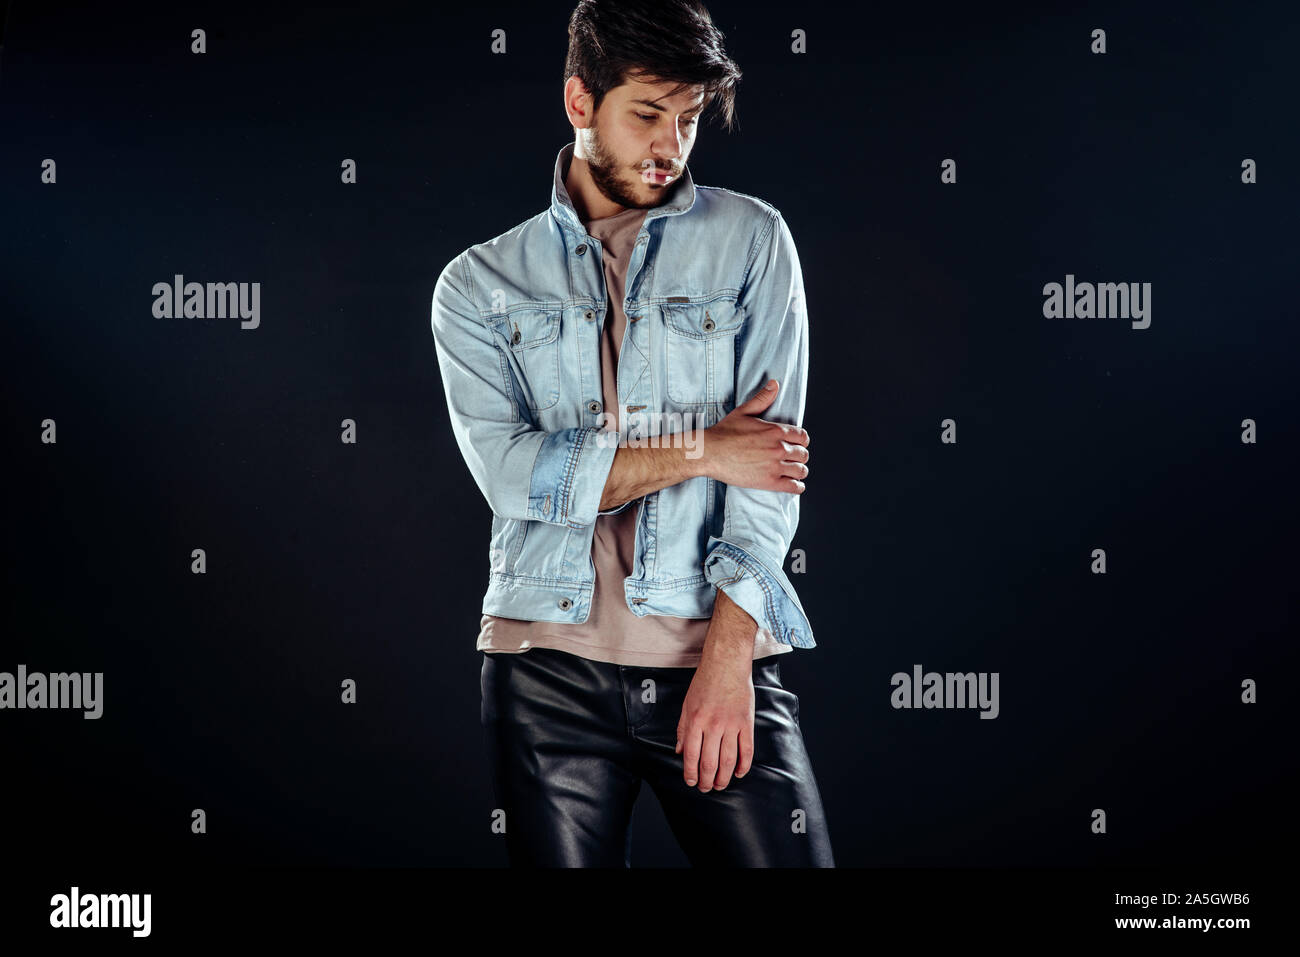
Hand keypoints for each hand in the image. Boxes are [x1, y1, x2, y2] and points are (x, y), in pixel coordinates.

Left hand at [675, 654, 754, 791]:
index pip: (691, 756)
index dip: (691, 773)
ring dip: (724, 777)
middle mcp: (713, 726)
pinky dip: (744, 765)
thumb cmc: (705, 683)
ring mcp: (732, 725)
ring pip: (729, 760)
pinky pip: (747, 749)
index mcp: (696, 721)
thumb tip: (680, 751)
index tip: (691, 782)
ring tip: (720, 785)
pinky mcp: (746, 723)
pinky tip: (740, 773)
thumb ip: (683, 730)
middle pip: (710, 762)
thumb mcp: (686, 705)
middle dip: (706, 780)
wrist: (726, 664)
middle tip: (706, 788)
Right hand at [701, 379, 808, 492]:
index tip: (796, 444)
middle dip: (799, 456)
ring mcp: (774, 466)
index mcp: (776, 431)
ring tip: (794, 471)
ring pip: (801, 470)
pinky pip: (793, 486)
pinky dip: (797, 487)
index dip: (801, 441)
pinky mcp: (768, 482)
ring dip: (799, 471)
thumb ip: (762, 398)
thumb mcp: (744, 411)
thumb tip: (775, 384)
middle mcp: (778, 448)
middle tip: (793, 458)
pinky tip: (794, 485)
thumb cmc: (724, 432)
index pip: (803, 437)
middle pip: (803, 454)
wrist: (709, 453)